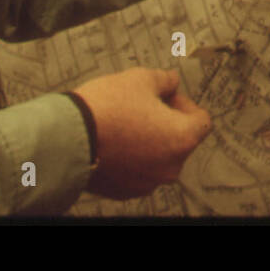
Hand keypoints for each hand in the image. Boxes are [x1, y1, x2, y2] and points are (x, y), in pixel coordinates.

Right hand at [71, 67, 210, 199]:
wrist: (67, 137)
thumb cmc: (108, 106)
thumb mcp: (141, 78)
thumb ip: (165, 80)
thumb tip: (171, 82)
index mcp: (182, 139)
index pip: (202, 120)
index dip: (184, 103)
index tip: (163, 96)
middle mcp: (171, 167)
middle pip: (180, 140)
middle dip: (165, 121)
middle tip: (140, 106)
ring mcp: (148, 182)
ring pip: (159, 157)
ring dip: (149, 140)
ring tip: (123, 123)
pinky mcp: (127, 191)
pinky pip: (138, 170)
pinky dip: (132, 157)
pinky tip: (112, 141)